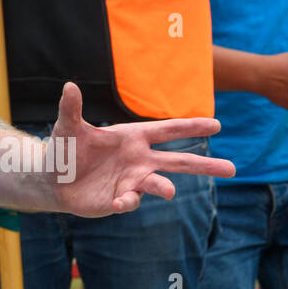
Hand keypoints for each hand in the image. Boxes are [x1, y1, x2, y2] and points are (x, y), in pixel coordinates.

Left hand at [48, 83, 234, 216]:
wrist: (54, 180)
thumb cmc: (66, 149)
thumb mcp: (68, 127)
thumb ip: (71, 108)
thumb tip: (70, 86)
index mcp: (132, 137)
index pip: (167, 130)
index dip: (190, 126)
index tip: (217, 124)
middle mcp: (139, 159)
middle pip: (178, 161)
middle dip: (204, 164)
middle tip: (232, 169)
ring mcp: (132, 180)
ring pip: (158, 184)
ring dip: (164, 187)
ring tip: (169, 191)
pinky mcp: (121, 198)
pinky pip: (130, 200)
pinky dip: (128, 201)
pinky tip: (119, 202)